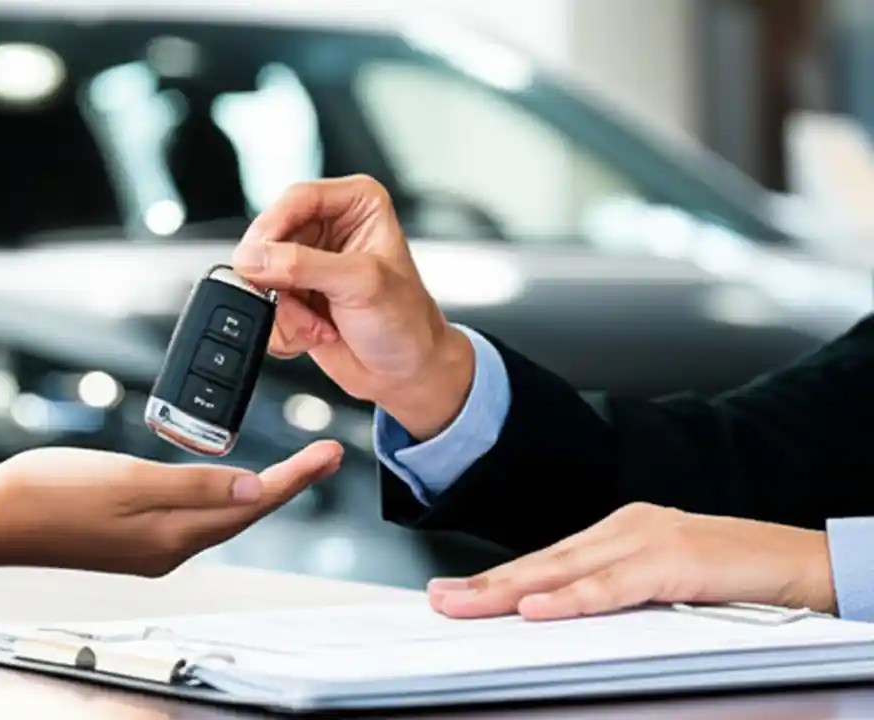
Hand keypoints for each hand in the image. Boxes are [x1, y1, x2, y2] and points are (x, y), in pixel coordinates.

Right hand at [0, 441, 342, 583]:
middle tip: (322, 457)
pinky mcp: (129, 538)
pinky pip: (189, 516)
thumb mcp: (129, 480)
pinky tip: (221, 481)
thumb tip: (253, 487)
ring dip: (254, 493)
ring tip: (289, 469)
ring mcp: (148, 548)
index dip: (295, 479)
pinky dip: (215, 496)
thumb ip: (194, 485)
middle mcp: (167, 550)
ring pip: (218, 516)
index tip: (330, 454)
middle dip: (286, 485)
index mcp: (172, 537)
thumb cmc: (50, 494)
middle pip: (242, 513)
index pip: (252, 504)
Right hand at [232, 175, 472, 438]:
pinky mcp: (293, 298)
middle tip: (289, 300)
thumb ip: (304, 265)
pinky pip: (261, 307)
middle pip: (269, 238)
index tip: (256, 257)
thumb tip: (254, 258)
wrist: (406, 372)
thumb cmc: (407, 321)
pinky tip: (315, 333)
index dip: (272, 227)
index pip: (297, 198)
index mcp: (355, 204)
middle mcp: (328, 229)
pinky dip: (283, 328)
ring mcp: (307, 265)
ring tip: (316, 324)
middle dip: (276, 280)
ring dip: (283, 311)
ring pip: (260, 277)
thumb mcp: (361, 283)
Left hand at [428, 502, 835, 620]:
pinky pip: (614, 587)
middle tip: (439, 600)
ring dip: (509, 591)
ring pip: (565, 570)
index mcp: (620, 532)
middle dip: (485, 584)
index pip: (545, 561)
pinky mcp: (675, 561)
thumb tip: (562, 615)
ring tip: (466, 605)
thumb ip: (617, 593)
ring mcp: (649, 540)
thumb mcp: (662, 586)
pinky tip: (537, 608)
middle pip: (542, 562)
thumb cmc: (736, 577)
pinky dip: (572, 600)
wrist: (802, 562)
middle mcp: (626, 529)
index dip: (497, 580)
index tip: (455, 594)